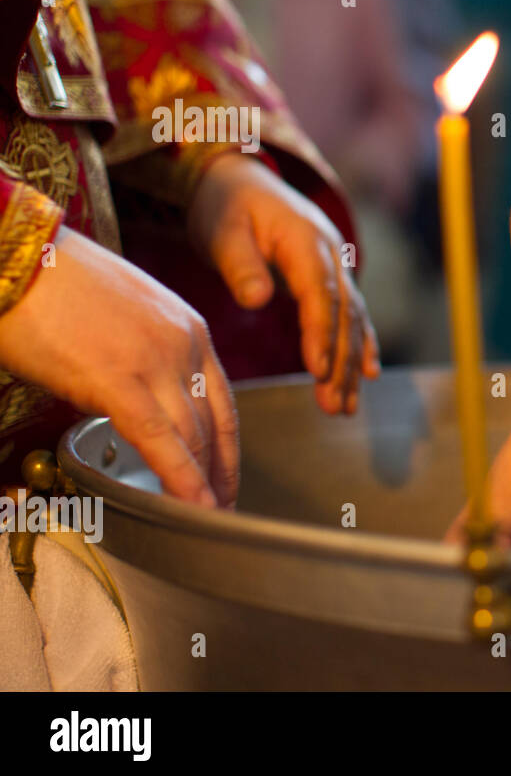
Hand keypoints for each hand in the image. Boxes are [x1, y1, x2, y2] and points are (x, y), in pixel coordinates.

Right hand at [0, 227, 236, 506]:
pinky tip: (190, 505)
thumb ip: (146, 357)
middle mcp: (185, 344)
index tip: (225, 478)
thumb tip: (137, 399)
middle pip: (214, 425)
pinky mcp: (117, 378)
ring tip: (205, 520)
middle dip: (219, 474)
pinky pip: (159, 439)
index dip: (226, 449)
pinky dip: (180, 478)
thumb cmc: (56, 285)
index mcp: (190, 328)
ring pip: (193, 437)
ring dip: (202, 486)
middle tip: (219, 511)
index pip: (223, 402)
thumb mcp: (125, 318)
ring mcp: (155, 360)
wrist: (17, 256)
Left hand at [188, 153, 380, 414]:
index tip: (318, 370)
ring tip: (344, 406)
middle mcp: (332, 254)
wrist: (240, 180)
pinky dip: (361, 345)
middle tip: (334, 405)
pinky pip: (353, 315)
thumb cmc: (227, 206)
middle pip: (343, 314)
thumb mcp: (222, 229)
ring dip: (351, 364)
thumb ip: (240, 265)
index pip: (320, 294)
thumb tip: (256, 299)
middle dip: (341, 363)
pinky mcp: (333, 277)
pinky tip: (368, 375)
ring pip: (352, 320)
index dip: (321, 334)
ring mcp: (337, 266)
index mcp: (306, 240)